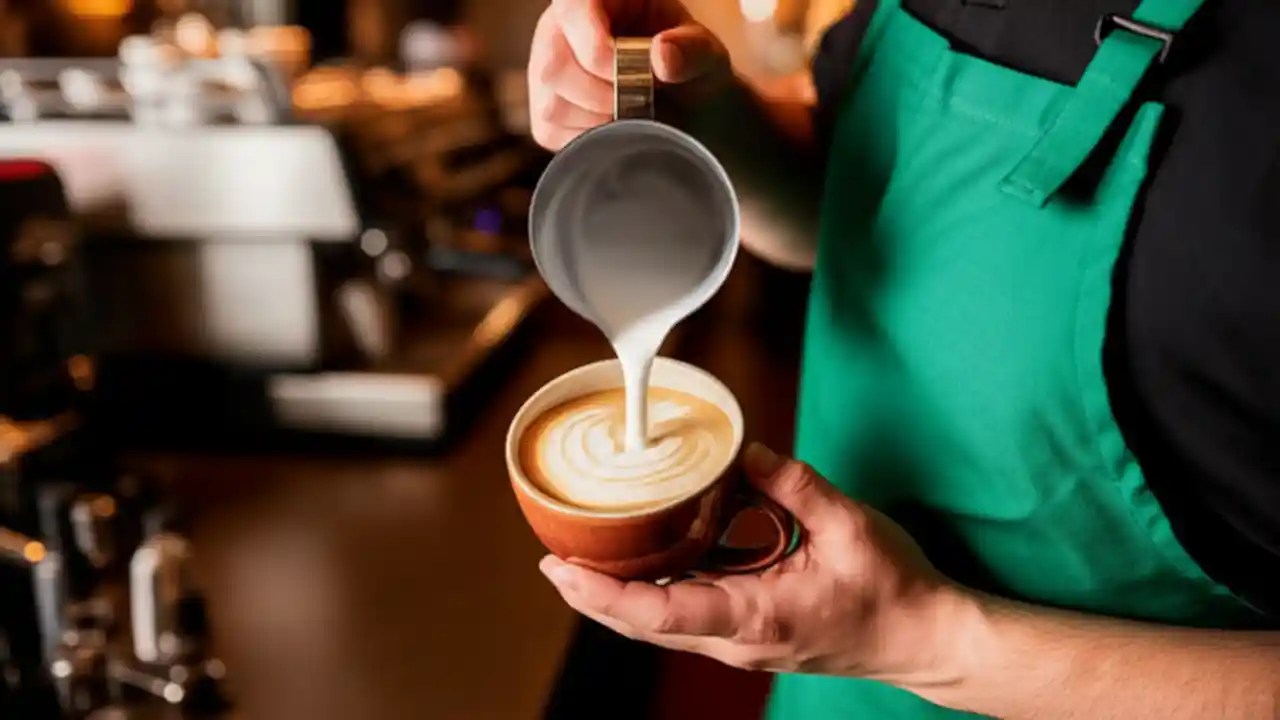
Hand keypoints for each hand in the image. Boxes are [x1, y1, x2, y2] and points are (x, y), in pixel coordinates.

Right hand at [527, 0, 729, 149]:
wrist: (689, 108)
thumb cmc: (692, 69)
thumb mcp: (707, 54)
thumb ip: (694, 50)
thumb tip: (662, 55)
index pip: (573, 6)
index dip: (594, 46)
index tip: (629, 73)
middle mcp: (560, 28)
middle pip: (553, 64)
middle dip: (602, 95)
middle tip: (641, 102)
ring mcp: (546, 69)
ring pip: (550, 103)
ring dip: (600, 120)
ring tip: (634, 113)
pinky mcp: (543, 108)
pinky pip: (550, 131)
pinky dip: (590, 139)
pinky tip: (615, 127)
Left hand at [539, 443, 970, 686]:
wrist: (924, 639)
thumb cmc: (893, 590)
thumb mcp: (848, 526)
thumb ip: (792, 484)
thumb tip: (743, 450)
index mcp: (756, 615)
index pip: (660, 613)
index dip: (603, 595)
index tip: (562, 571)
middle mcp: (738, 639)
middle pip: (644, 625)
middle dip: (592, 595)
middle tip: (552, 558)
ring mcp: (742, 643)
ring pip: (661, 626)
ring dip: (617, 597)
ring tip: (581, 559)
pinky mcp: (750, 635)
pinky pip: (687, 618)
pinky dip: (652, 595)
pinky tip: (642, 563)